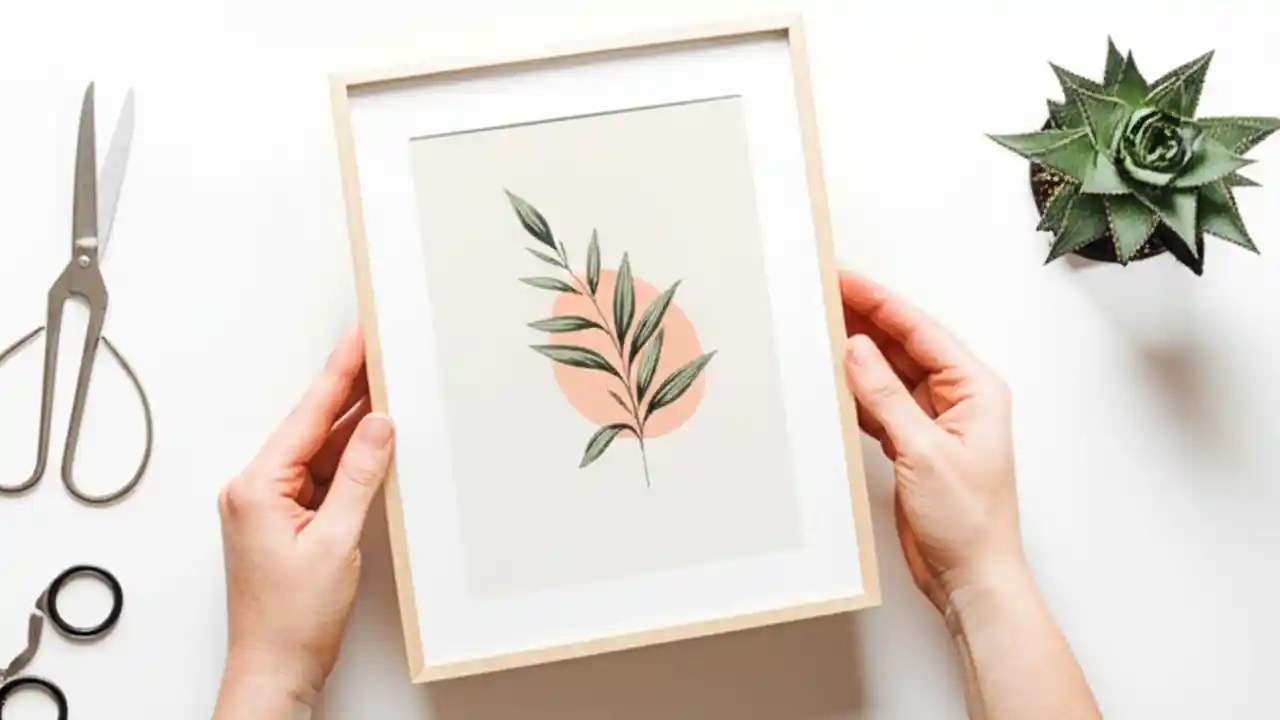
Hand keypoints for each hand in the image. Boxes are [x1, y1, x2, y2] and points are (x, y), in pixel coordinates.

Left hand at [214, 327, 394, 714]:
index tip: (358, 337)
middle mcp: (255, 489)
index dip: (339, 373)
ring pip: (319, 453)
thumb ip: (360, 476)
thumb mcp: (336, 540)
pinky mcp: (283, 522)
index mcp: (257, 486)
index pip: (308, 416)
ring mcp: (268, 506)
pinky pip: (320, 478)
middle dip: (349, 392)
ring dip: (353, 428)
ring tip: (387, 389)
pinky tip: (375, 445)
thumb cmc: (292, 619)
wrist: (274, 669)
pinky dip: (349, 462)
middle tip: (380, 351)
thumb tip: (378, 426)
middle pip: (312, 428)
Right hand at [839, 272, 1023, 611]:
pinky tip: (831, 380)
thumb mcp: (924, 452)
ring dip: (857, 355)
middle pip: (904, 345)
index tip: (844, 279)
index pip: (920, 331)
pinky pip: (880, 405)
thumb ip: (886, 396)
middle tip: (823, 296)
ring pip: (889, 374)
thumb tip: (856, 347)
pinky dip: (855, 393)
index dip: (880, 302)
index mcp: (975, 388)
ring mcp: (935, 422)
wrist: (970, 578)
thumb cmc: (968, 522)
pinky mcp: (914, 445)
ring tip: (819, 329)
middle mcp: (958, 398)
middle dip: (865, 320)